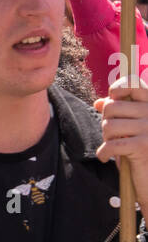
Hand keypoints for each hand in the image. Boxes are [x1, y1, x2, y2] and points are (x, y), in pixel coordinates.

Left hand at [94, 78, 147, 206]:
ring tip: (113, 146)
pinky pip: (111, 144)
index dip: (117, 88)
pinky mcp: (143, 146)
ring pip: (109, 126)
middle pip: (112, 107)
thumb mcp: (131, 128)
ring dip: (106, 138)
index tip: (112, 100)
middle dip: (106, 122)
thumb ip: (118, 113)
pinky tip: (105, 157)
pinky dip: (103, 152)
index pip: (133, 83)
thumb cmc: (143, 151)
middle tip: (112, 136)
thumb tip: (98, 102)